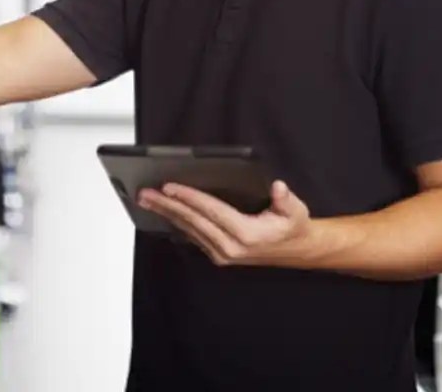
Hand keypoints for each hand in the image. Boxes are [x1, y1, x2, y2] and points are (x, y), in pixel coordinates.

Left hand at [138, 180, 313, 266]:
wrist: (295, 251)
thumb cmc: (292, 227)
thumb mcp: (296, 211)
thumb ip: (286, 199)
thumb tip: (277, 187)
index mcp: (246, 234)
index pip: (211, 211)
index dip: (189, 197)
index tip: (169, 186)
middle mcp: (230, 247)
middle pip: (192, 221)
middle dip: (167, 205)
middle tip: (145, 193)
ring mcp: (222, 253)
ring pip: (188, 229)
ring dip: (167, 213)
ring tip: (147, 199)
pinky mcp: (218, 254)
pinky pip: (193, 236)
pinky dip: (177, 222)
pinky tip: (164, 211)